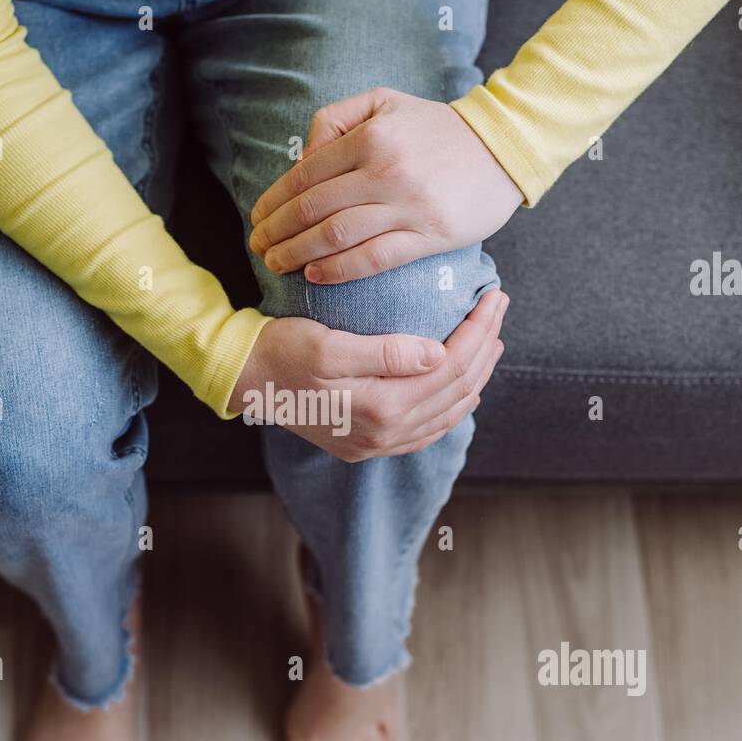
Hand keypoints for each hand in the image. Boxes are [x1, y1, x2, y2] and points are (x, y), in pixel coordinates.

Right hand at [229, 289, 507, 461]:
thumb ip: (384, 352)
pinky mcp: (367, 444)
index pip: (449, 367)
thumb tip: (438, 353)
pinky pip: (425, 431)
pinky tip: (461, 388)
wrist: (242, 380)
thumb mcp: (326, 345)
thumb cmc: (280, 351)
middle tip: (498, 308)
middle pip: (456, 391)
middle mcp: (385, 434)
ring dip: (475, 377)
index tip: (492, 295)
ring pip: (447, 414)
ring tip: (490, 343)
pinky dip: (451, 407)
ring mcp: (377, 445)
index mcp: (380, 408)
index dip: (477, 330)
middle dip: (484, 348)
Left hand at [249, 88, 522, 284]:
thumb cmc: (437, 128)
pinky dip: (340, 269)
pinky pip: (374, 257)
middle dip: (277, 231)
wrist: (503, 147)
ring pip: (337, 235)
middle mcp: (384, 171)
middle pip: (313, 209)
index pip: (305, 175)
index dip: (274, 200)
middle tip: (258, 247)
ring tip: (277, 265)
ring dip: (298, 253)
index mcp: (370, 137)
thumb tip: (304, 157)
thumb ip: (337, 120)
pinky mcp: (430, 235)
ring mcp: (408, 206)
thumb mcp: (385, 103)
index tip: (257, 218)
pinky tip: (317, 275)